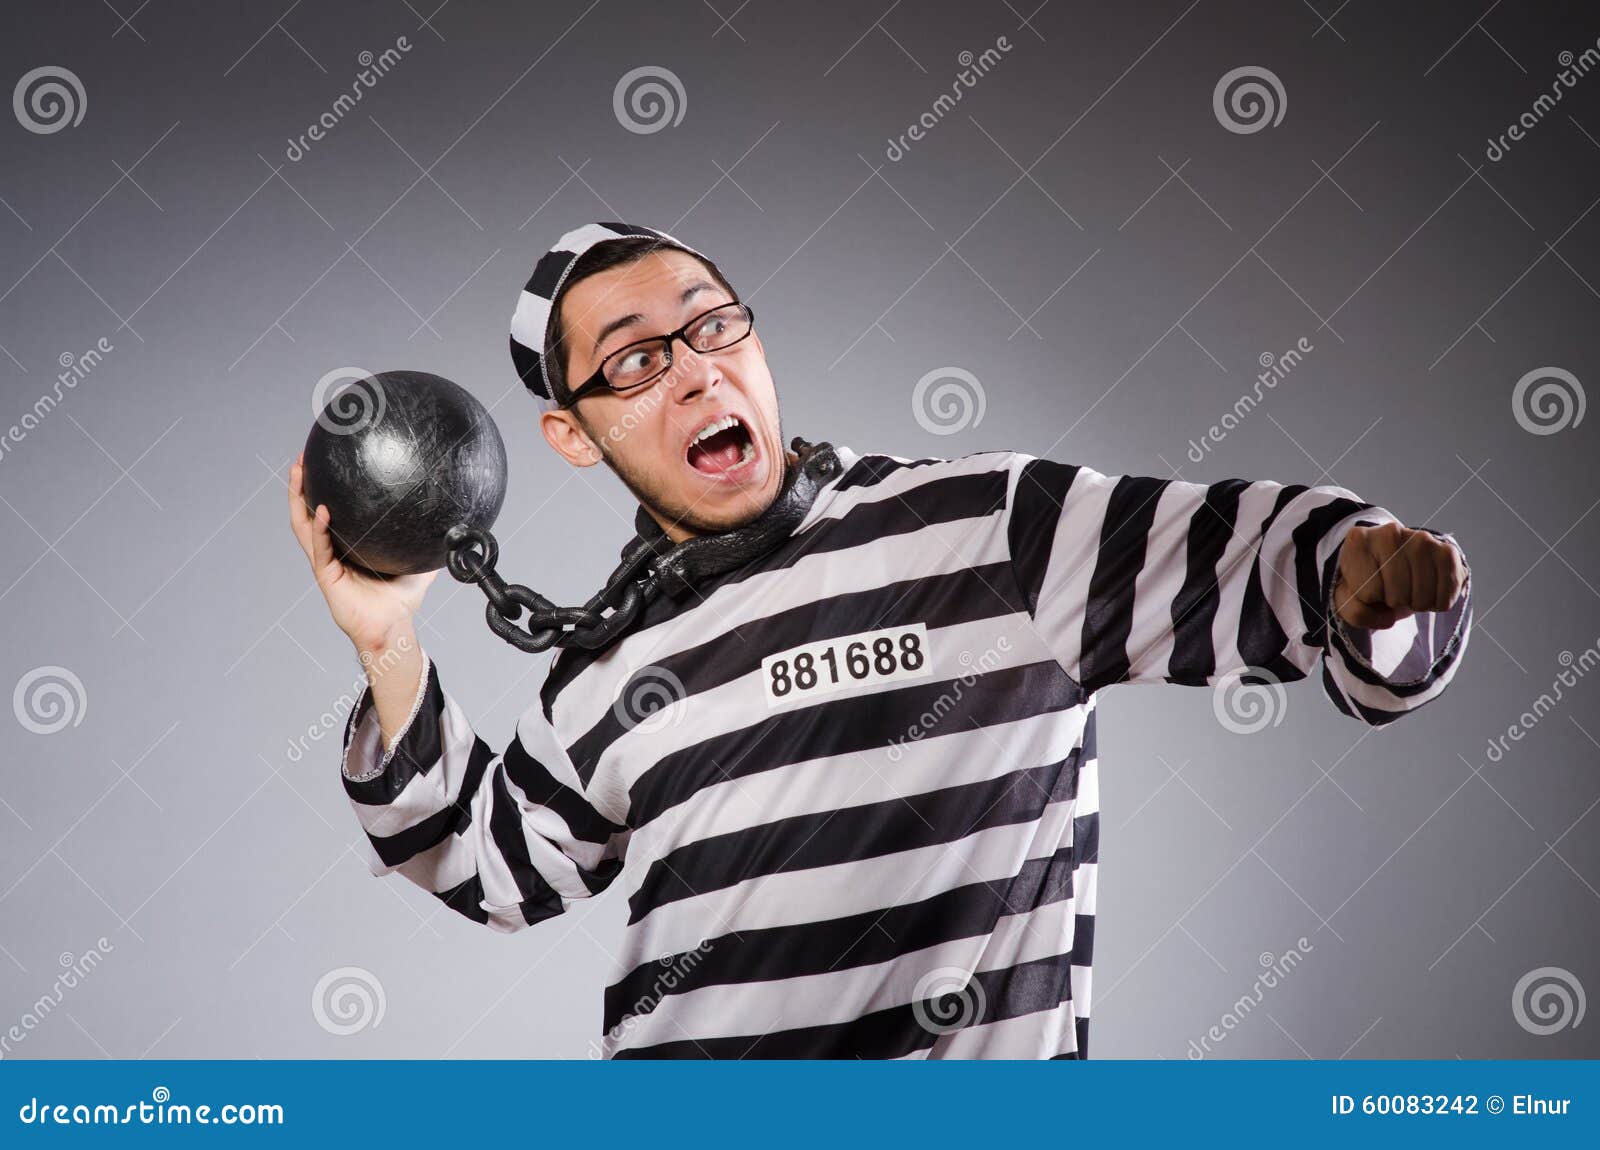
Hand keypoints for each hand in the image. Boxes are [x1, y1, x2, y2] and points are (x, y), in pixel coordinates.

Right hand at [287, 452, 437, 653]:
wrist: (393, 626)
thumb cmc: (402, 598)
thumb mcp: (418, 561)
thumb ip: (428, 540)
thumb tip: (451, 519)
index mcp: (349, 544)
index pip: (330, 511)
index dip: (324, 488)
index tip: (324, 461)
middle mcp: (333, 549)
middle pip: (308, 511)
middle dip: (302, 484)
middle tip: (302, 457)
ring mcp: (327, 561)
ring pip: (304, 525)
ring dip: (298, 498)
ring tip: (298, 472)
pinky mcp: (326, 575)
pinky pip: (320, 547)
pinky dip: (319, 527)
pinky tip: (322, 509)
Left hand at [1333, 521, 1465, 630]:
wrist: (1395, 563)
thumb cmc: (1368, 581)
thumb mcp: (1349, 598)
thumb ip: (1356, 613)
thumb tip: (1389, 619)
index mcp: (1358, 541)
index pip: (1367, 592)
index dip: (1369, 599)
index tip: (1369, 585)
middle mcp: (1390, 532)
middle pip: (1397, 595)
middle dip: (1393, 601)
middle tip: (1392, 588)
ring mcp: (1421, 538)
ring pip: (1422, 598)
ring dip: (1415, 603)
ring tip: (1408, 587)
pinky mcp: (1447, 550)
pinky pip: (1446, 596)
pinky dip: (1437, 603)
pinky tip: (1428, 587)